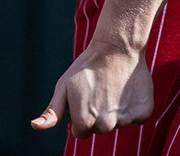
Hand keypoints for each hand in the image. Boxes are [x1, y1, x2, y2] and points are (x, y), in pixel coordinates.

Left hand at [31, 38, 153, 137]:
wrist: (117, 47)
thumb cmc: (86, 67)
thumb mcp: (63, 87)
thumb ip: (51, 112)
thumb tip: (35, 126)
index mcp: (85, 121)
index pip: (81, 132)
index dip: (81, 115)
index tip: (86, 97)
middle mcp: (106, 124)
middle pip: (100, 130)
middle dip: (98, 115)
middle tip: (100, 92)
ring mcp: (127, 119)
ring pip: (118, 124)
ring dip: (116, 110)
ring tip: (114, 88)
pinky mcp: (144, 112)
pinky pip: (136, 118)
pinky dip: (133, 107)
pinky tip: (127, 90)